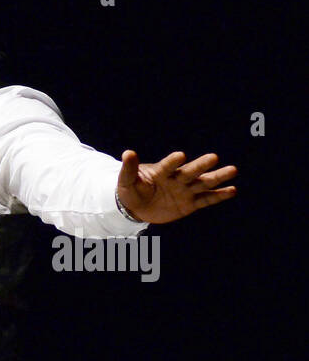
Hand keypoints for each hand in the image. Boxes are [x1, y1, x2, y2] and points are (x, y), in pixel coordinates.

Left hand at [116, 150, 236, 224]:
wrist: (138, 207)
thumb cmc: (133, 190)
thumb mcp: (127, 181)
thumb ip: (129, 169)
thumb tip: (128, 153)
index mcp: (162, 172)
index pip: (168, 166)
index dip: (173, 161)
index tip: (180, 156)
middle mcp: (177, 178)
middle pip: (191, 171)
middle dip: (201, 165)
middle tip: (213, 157)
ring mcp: (185, 191)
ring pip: (203, 183)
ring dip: (217, 177)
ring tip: (232, 170)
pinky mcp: (190, 204)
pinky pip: (205, 200)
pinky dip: (218, 196)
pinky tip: (232, 190)